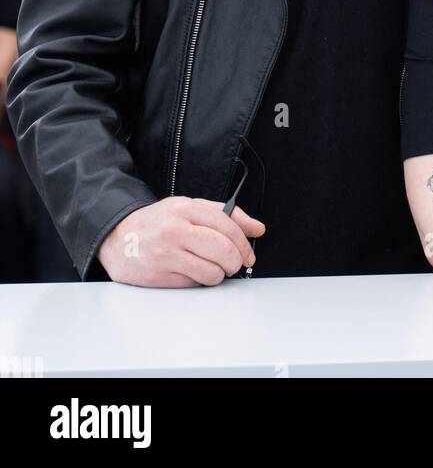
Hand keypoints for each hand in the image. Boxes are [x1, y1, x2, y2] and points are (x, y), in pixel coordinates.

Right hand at [98, 197, 265, 286]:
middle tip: (235, 265)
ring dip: (219, 274)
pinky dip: (199, 281)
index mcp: (186, 208)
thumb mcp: (188, 208)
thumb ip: (224, 215)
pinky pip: (193, 283)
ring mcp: (167, 253)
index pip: (227, 225)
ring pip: (212, 271)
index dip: (244, 243)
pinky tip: (192, 272)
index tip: (249, 253)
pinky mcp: (160, 275)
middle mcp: (177, 229)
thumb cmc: (157, 223)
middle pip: (223, 249)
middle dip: (236, 262)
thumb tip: (257, 228)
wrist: (118, 237)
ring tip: (212, 269)